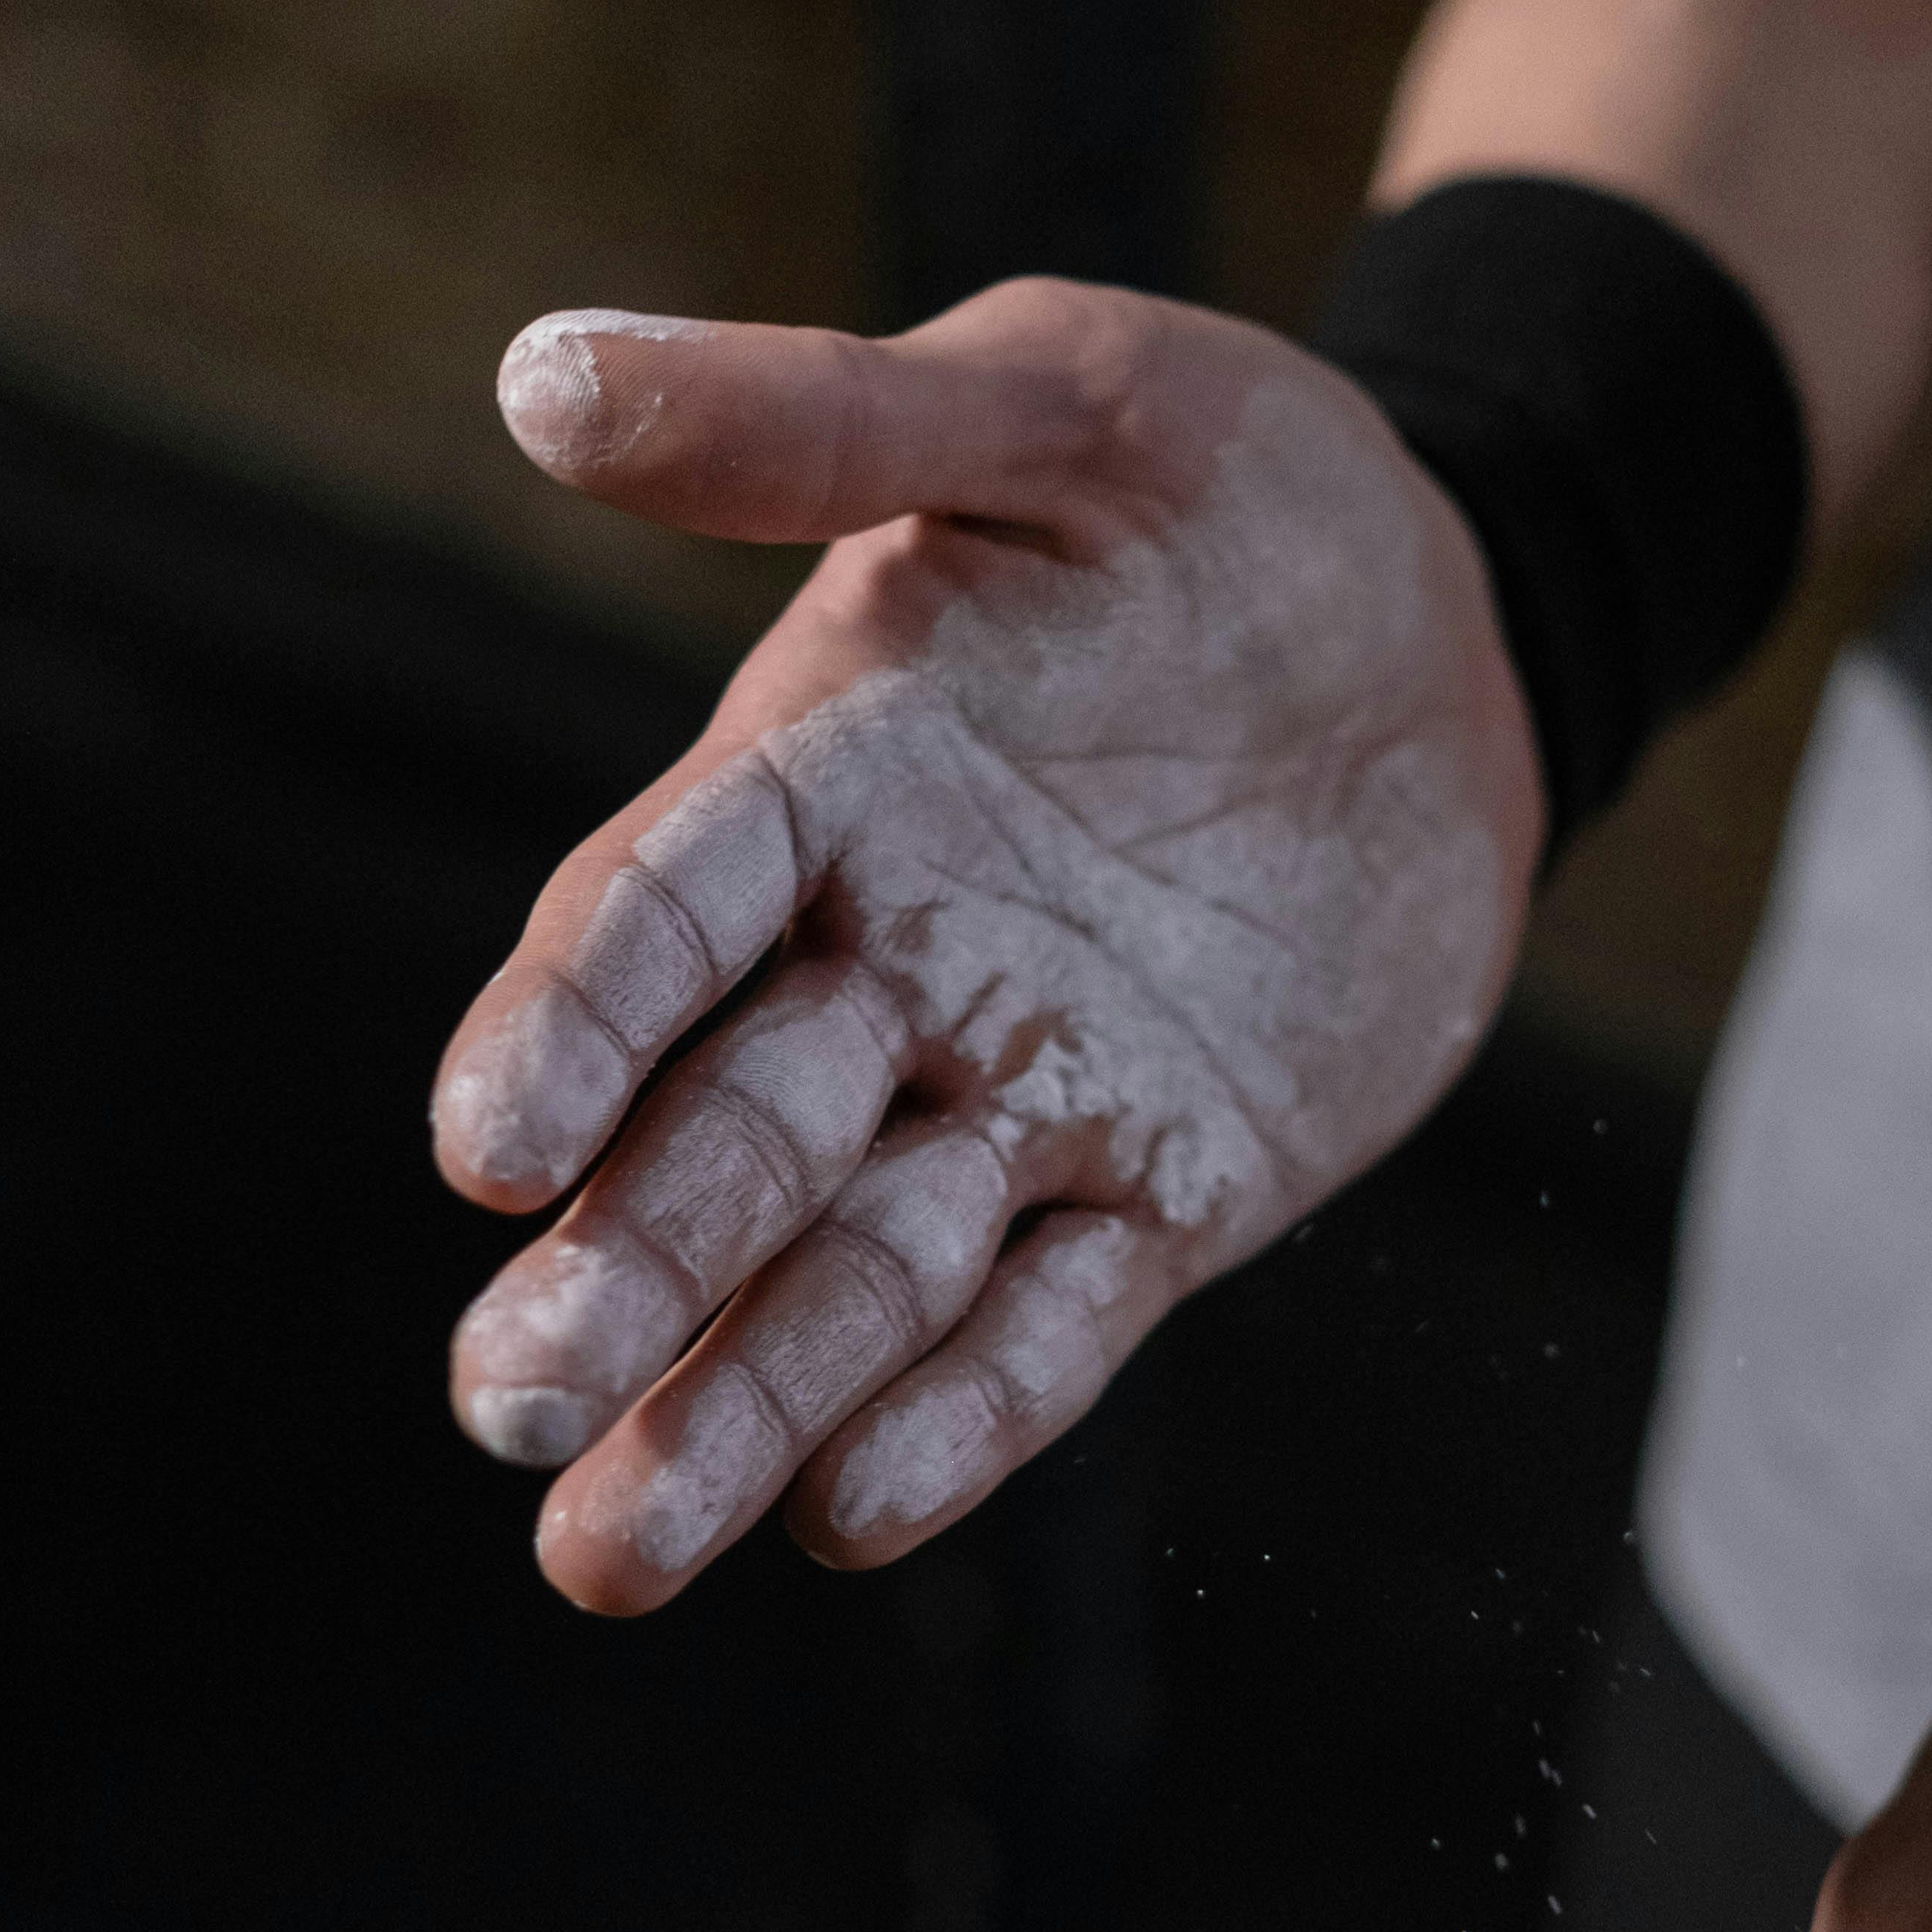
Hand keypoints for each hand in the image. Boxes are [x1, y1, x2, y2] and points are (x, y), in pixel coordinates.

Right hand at [433, 280, 1540, 1605]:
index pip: (658, 915)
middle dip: (623, 1282)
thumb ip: (818, 421)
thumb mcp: (1048, 400)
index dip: (568, 1024)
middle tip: (515, 1419)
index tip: (489, 1147)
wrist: (1442, 613)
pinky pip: (1057, 1326)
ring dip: (741, 1409)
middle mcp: (886, 964)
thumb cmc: (1222, 480)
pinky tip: (857, 1515)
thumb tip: (547, 375)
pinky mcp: (1171, 1186)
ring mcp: (1024, 1092)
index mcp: (821, 777)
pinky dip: (967, 1417)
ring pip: (858, 1279)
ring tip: (614, 1557)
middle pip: (723, 1141)